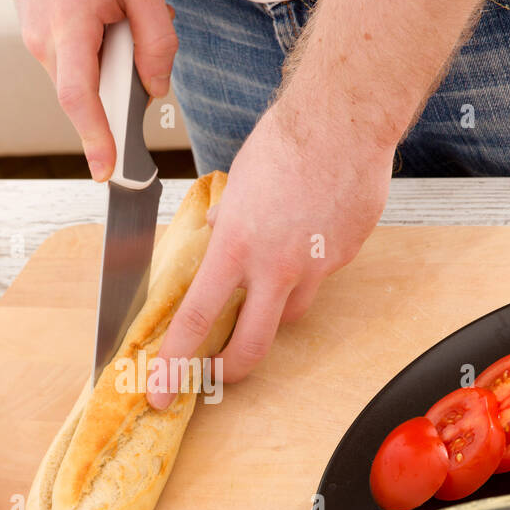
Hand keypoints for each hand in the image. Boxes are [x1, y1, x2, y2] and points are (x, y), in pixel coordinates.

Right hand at [9, 0, 175, 180]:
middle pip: (84, 95)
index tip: (106, 170)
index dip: (95, 139)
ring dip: (106, 66)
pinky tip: (102, 20)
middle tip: (137, 53)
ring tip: (117, 20)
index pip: (80, 98)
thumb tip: (156, 86)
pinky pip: (70, 63)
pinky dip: (93, 55)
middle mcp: (43, 39)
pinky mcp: (35, 35)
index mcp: (69, 26)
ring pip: (79, 80)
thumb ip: (156, 39)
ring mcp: (34, 38)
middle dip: (118, 91)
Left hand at [147, 106, 394, 408]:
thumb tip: (218, 232)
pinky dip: (310, 266)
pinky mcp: (344, 257)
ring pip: (291, 314)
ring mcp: (315, 267)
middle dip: (229, 370)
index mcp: (235, 247)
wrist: (344, 120)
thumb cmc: (287, 142)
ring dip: (274, 309)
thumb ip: (226, 222)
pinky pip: (321, 276)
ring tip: (271, 279)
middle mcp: (276, 267)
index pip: (196, 319)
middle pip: (251, 346)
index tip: (164, 389)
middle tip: (217, 374)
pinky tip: (311, 232)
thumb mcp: (235, 186)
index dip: (176, 362)